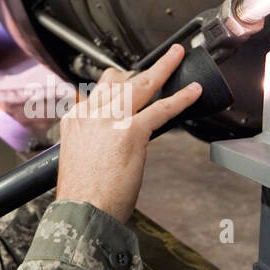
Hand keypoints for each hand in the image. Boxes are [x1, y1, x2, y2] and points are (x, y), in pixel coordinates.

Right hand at [55, 44, 202, 222]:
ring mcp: (111, 120)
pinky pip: (162, 109)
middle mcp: (90, 114)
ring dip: (163, 68)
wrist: (81, 213)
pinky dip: (180, 98)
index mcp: (76, 121)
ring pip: (141, 84)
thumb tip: (115, 137)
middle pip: (119, 80)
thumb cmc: (82, 195)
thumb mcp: (79, 159)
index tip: (132, 77)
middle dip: (142, 68)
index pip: (99, 89)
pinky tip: (193, 91)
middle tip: (162, 58)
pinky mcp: (131, 132)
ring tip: (177, 57)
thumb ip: (96, 140)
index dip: (120, 82)